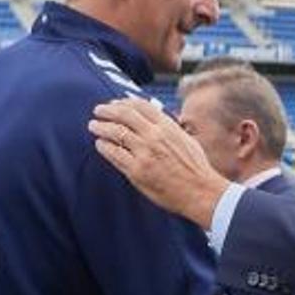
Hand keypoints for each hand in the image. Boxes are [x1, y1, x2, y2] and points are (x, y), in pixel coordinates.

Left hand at [89, 98, 229, 227]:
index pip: (141, 106)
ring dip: (101, 127)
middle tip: (98, 111)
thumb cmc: (196, 168)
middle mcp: (154, 136)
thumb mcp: (186, 139)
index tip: (115, 103)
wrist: (200, 191)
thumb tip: (157, 117)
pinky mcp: (137, 171)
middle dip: (108, 111)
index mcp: (168, 127)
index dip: (124, 102)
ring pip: (116, 133)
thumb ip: (170, 128)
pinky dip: (104, 146)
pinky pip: (114, 154)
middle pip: (124, 115)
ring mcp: (144, 153)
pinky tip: (100, 144)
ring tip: (94, 126)